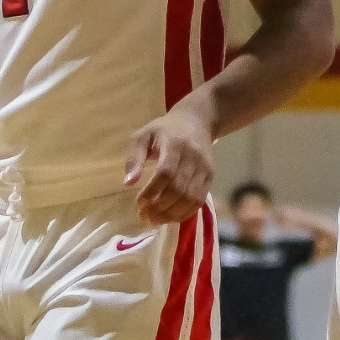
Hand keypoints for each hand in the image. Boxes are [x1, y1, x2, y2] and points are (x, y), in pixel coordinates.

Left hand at [125, 103, 213, 224]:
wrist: (197, 120)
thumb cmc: (165, 130)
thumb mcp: (143, 135)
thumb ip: (134, 157)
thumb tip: (128, 183)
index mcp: (175, 144)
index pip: (166, 173)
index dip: (152, 191)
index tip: (138, 202)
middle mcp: (193, 157)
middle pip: (179, 189)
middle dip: (160, 207)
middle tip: (144, 215)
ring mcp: (204, 168)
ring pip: (191, 198)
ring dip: (172, 214)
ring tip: (155, 219)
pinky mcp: (210, 176)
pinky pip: (199, 200)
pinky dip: (185, 213)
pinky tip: (170, 216)